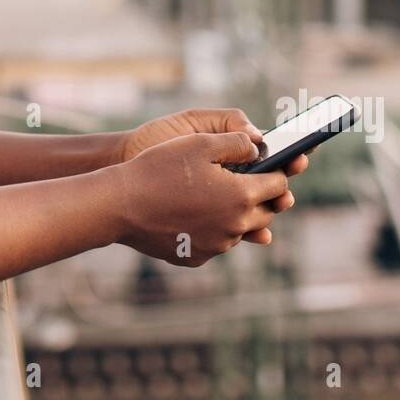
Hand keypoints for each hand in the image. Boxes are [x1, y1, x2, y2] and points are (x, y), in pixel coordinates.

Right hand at [111, 129, 289, 265]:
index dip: (278, 171)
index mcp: (241, 196)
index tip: (276, 164)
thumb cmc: (159, 168)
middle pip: (266, 212)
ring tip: (221, 195)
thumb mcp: (200, 143)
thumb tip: (258, 147)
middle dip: (263, 196)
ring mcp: (216, 246)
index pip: (278, 185)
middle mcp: (234, 227)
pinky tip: (195, 213)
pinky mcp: (197, 257)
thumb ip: (237, 143)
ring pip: (241, 229)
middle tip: (253, 181)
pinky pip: (216, 242)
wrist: (120, 205)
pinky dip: (213, 228)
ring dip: (238, 213)